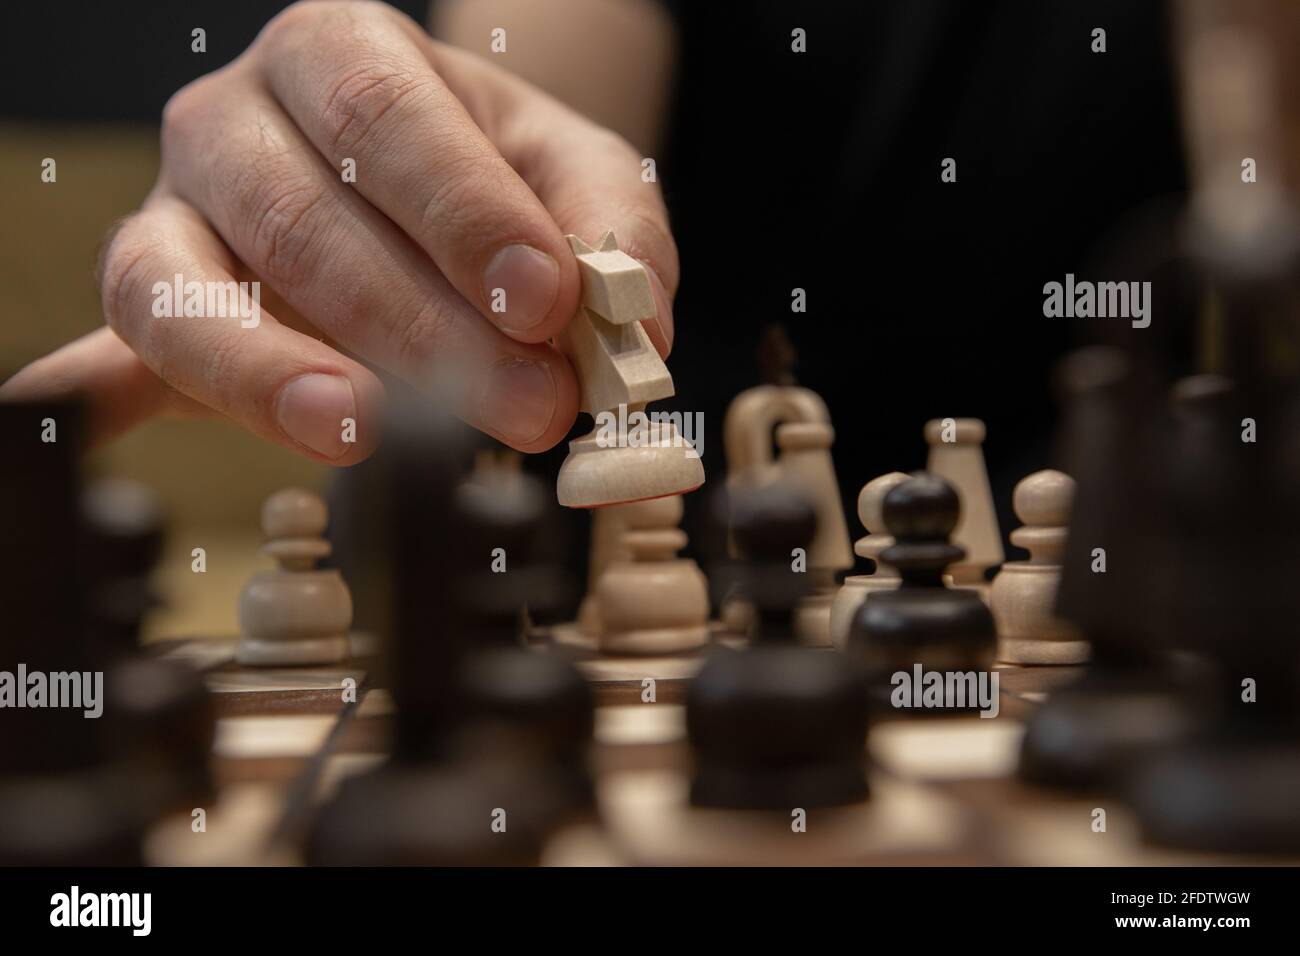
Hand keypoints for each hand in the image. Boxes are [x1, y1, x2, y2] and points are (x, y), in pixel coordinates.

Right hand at [2, 0, 676, 461]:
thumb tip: (631, 337)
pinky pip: (106, 352)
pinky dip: (73, 398)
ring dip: (276, 376)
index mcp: (342, 54)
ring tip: (363, 433)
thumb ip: (615, 237)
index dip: (466, 214)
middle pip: (302, 221)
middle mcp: (237, 122)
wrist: (423, 189)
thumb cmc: (499, 181)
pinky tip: (49, 431)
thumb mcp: (576, 176)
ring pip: (188, 292)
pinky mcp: (155, 311)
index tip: (546, 302)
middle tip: (528, 407)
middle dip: (423, 329)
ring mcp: (175, 215)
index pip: (387, 120)